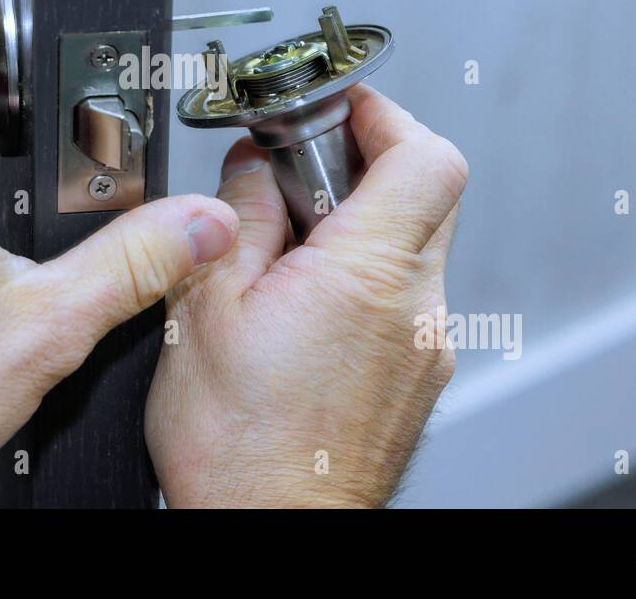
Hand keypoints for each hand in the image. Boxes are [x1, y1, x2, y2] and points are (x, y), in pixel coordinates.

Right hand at [145, 85, 465, 507]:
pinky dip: (366, 274)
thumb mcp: (206, 309)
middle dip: (368, 159)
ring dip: (362, 221)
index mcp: (366, 277)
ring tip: (289, 245)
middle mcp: (415, 308)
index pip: (424, 155)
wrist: (272, 530)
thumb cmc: (240, 449)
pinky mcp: (417, 375)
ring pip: (416, 243)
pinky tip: (305, 300)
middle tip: (304, 166)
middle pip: (429, 190)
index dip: (381, 113)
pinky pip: (405, 295)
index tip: (337, 106)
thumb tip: (253, 168)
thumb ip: (239, 219)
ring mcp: (425, 346)